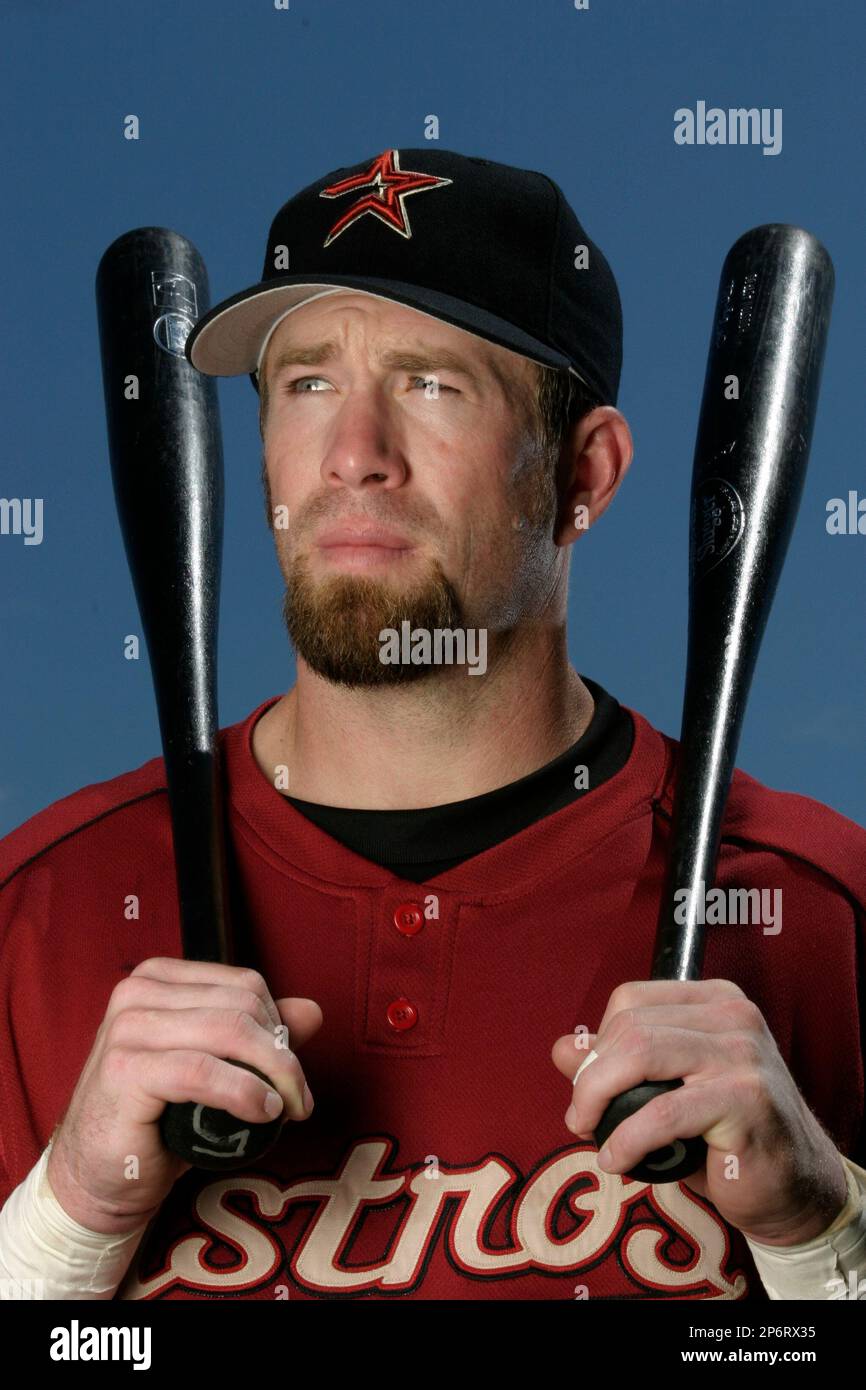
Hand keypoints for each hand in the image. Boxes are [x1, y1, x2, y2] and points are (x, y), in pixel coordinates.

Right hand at [47, 957, 321, 1235]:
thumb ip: (257, 1036)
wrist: (101, 1175)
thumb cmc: (156, 1119)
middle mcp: (137, 993)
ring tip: (285, 1108)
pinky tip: (263, 1111)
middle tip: (298, 1099)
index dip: (280, 1026)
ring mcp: (126, 1029)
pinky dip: (244, 1091)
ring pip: (229, 1032)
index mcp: (158, 980)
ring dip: (273, 1074)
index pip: (244, 984)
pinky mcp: (124, 1071)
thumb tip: (312, 1010)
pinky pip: (203, 1071)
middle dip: (283, 1055)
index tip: (292, 1069)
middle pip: (242, 1007)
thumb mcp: (212, 1068)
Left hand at [551, 978, 848, 1245]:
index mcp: (714, 1001)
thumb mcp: (668, 1092)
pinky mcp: (746, 1100)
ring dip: (599, 1099)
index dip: (597, 1043)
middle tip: (581, 1118)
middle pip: (630, 1027)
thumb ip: (616, 1067)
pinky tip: (618, 1160)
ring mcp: (743, 1054)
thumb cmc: (728, 1137)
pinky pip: (663, 1112)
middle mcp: (733, 1016)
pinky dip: (627, 1138)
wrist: (798, 1187)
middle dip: (590, 1077)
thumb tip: (562, 1048)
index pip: (630, 1000)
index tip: (589, 1083)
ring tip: (592, 1134)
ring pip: (640, 1056)